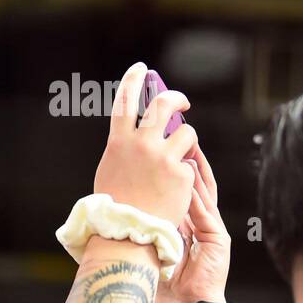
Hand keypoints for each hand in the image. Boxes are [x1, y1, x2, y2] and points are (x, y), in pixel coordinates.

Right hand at [92, 62, 197, 226]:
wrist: (127, 234)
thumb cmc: (116, 205)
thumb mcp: (111, 170)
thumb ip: (125, 148)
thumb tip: (143, 131)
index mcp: (118, 142)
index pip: (125, 101)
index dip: (133, 81)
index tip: (141, 69)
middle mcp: (140, 144)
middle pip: (164, 104)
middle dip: (176, 99)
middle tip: (182, 104)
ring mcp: (162, 157)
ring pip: (187, 133)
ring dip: (186, 143)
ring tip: (178, 161)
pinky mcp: (181, 172)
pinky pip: (190, 164)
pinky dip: (185, 175)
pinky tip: (174, 191)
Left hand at [155, 145, 230, 302]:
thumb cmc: (163, 279)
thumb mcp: (153, 244)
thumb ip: (150, 223)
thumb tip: (127, 203)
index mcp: (184, 222)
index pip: (181, 189)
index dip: (173, 170)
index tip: (161, 150)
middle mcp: (199, 222)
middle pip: (196, 185)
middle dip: (189, 162)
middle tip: (177, 142)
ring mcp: (211, 228)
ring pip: (204, 193)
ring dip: (195, 173)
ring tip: (186, 152)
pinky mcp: (218, 238)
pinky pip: (206, 212)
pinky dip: (197, 195)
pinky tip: (190, 179)